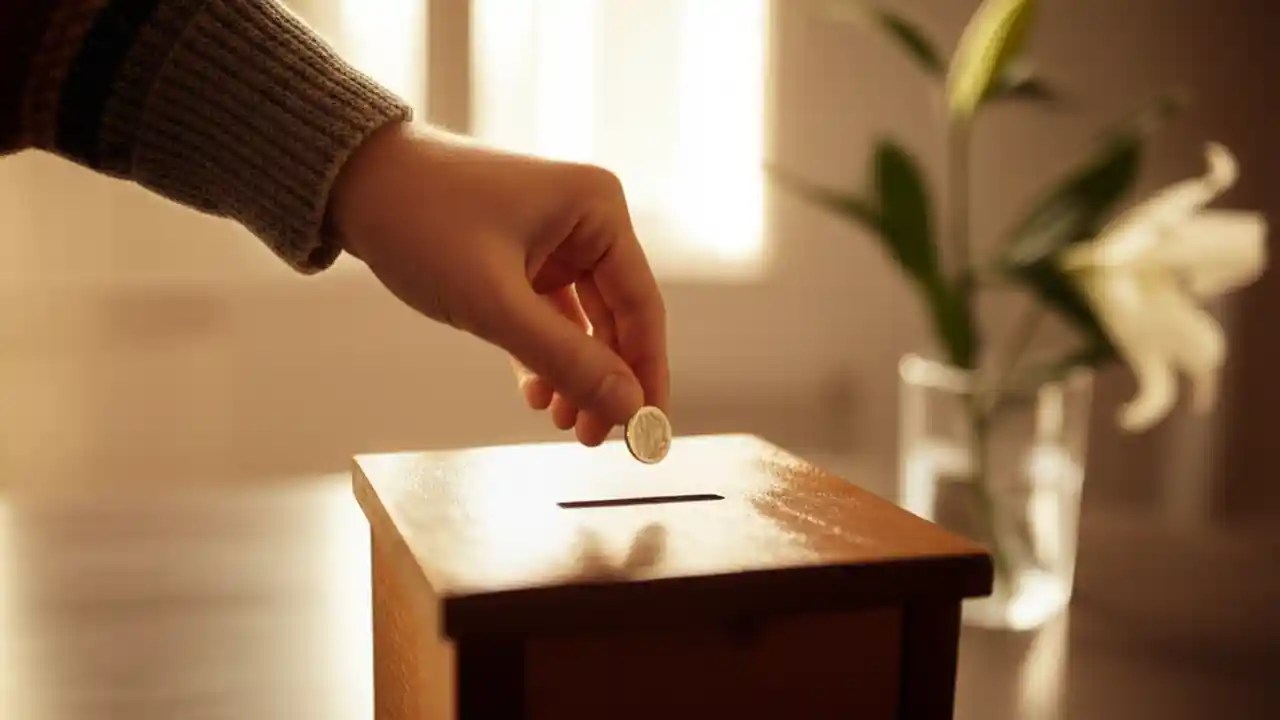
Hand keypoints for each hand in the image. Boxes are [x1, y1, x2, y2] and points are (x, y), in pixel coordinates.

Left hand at [328, 122, 667, 445]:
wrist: (349, 180)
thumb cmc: (421, 221)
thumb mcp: (495, 303)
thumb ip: (566, 359)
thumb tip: (627, 407)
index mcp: (598, 210)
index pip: (642, 307)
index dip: (647, 374)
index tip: (647, 432)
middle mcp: (585, 220)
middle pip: (615, 319)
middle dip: (604, 381)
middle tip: (592, 437)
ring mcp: (553, 239)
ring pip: (581, 324)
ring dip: (572, 374)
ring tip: (560, 422)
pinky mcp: (522, 256)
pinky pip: (548, 317)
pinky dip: (543, 355)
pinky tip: (534, 394)